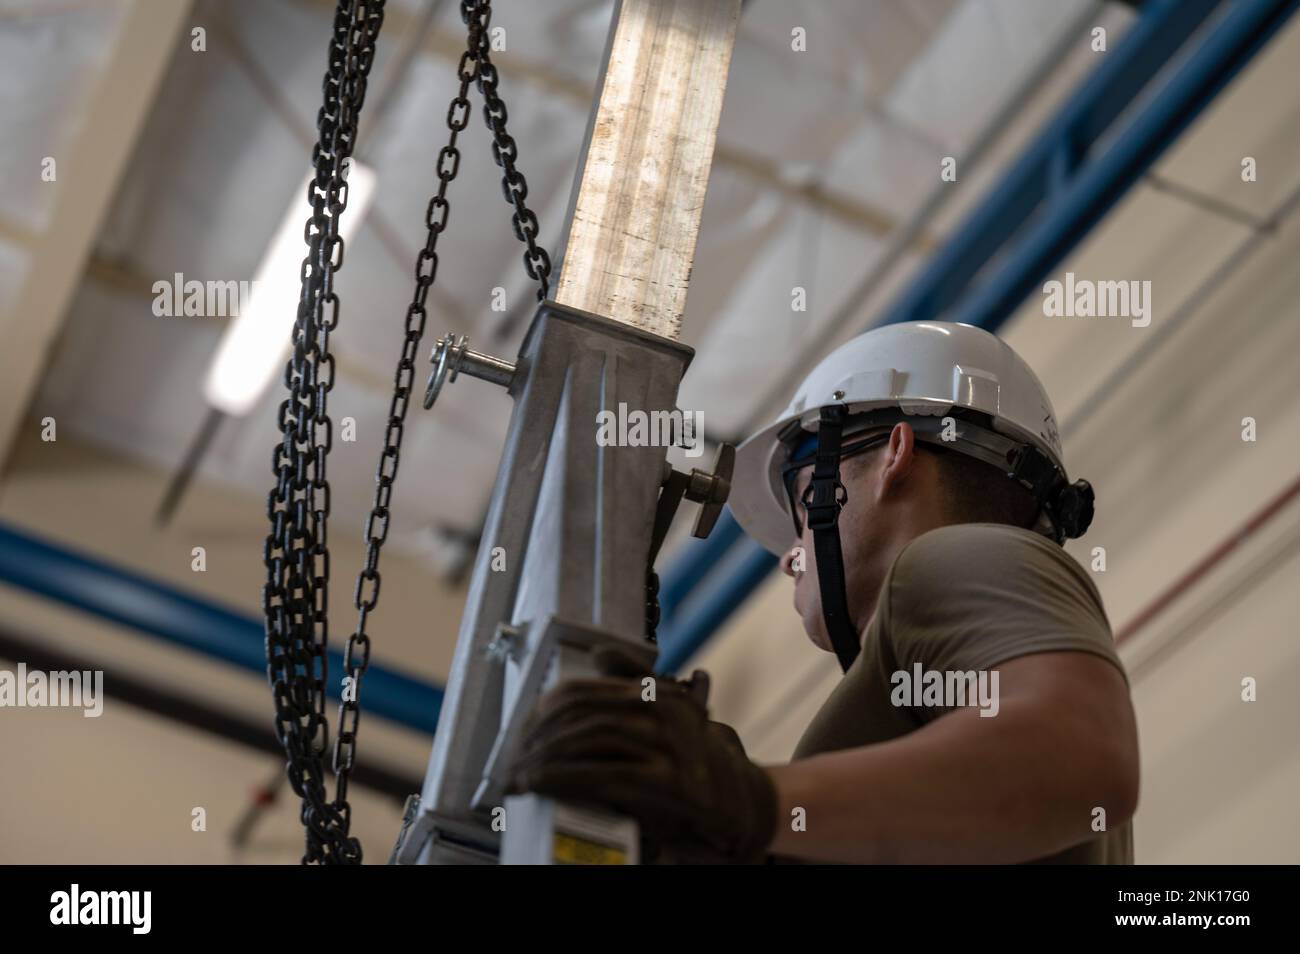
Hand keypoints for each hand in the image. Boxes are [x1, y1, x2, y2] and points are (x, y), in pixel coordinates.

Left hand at [508, 646, 777, 863]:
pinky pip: (602, 775)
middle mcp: (663, 712)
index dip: (543, 711)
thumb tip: (598, 652)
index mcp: (655, 695)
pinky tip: (540, 784)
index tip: (520, 732)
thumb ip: (633, 683)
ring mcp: (668, 746)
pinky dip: (562, 778)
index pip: (584, 691)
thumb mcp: (669, 716)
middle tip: (511, 759)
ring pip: (589, 740)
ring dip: (543, 759)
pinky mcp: (667, 783)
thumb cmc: (694, 764)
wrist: (740, 805)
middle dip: (537, 738)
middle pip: (581, 714)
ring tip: (518, 776)